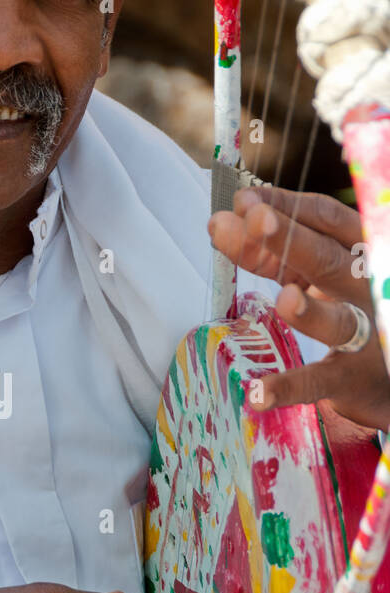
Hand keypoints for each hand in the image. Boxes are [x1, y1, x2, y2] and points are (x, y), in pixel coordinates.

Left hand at [207, 184, 389, 431]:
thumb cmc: (349, 305)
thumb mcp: (320, 272)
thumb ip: (276, 254)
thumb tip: (224, 224)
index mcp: (361, 252)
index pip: (326, 218)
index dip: (286, 206)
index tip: (243, 200)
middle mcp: (369, 287)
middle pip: (328, 259)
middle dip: (290, 238)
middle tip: (252, 219)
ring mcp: (368, 334)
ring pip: (338, 322)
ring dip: (310, 312)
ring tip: (283, 300)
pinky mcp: (355, 379)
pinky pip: (320, 382)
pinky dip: (289, 387)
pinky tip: (258, 392)